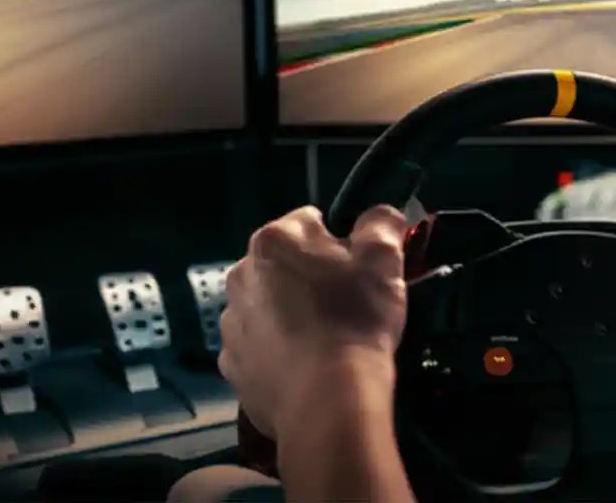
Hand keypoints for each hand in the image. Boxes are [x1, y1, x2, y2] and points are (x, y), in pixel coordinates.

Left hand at [219, 205, 408, 440]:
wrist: (328, 400)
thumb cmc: (354, 318)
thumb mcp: (383, 259)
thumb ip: (381, 223)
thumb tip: (380, 214)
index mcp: (272, 240)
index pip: (309, 222)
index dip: (339, 243)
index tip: (356, 270)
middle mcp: (240, 275)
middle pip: (283, 266)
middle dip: (309, 278)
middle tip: (343, 306)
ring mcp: (232, 323)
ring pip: (268, 307)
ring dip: (289, 315)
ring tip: (324, 342)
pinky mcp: (233, 366)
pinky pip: (259, 349)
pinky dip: (278, 354)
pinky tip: (304, 368)